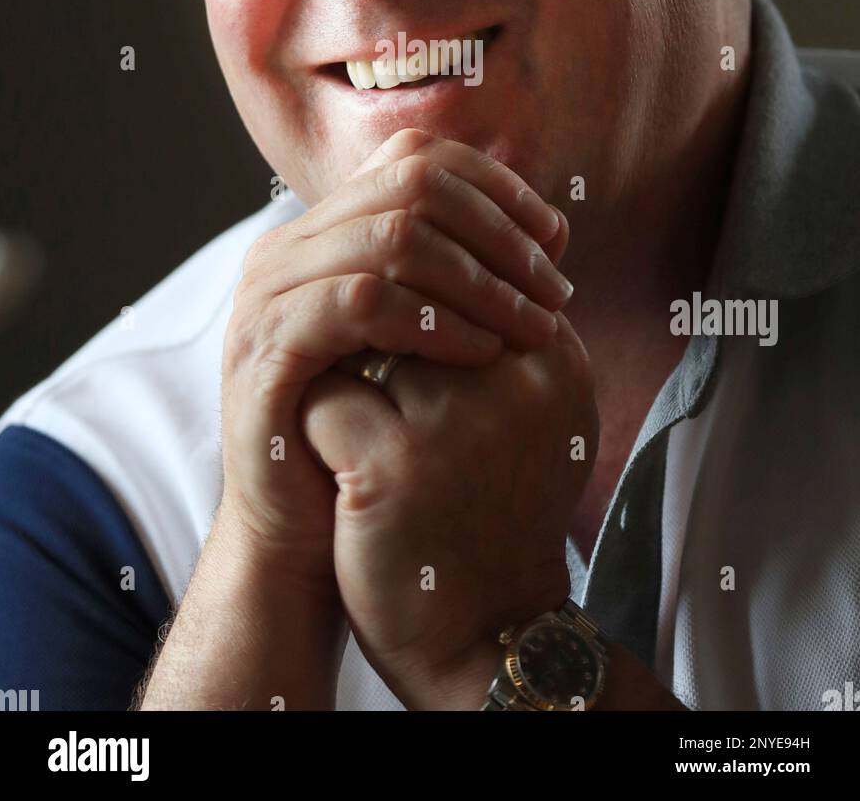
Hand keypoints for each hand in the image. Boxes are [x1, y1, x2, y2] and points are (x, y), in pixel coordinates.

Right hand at [218, 127, 571, 601]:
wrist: (301, 537)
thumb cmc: (373, 437)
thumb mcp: (424, 341)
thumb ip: (465, 278)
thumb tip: (552, 228)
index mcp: (326, 232)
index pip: (416, 157)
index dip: (495, 187)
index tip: (555, 241)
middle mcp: (289, 247)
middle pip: (411, 184)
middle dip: (498, 232)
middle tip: (553, 290)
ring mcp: (269, 293)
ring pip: (393, 236)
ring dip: (480, 278)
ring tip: (531, 326)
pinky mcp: (266, 347)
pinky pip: (361, 301)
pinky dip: (432, 318)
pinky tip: (480, 353)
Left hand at [299, 305, 598, 709]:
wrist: (483, 629)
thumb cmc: (496, 506)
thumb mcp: (530, 410)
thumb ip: (507, 326)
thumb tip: (450, 237)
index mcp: (554, 358)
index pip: (467, 267)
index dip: (417, 293)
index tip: (400, 339)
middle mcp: (516, 381)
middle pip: (410, 293)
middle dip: (375, 321)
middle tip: (362, 369)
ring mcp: (458, 423)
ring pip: (360, 338)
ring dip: (341, 368)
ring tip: (351, 416)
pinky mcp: (396, 467)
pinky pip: (326, 400)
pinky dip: (313, 424)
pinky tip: (332, 462)